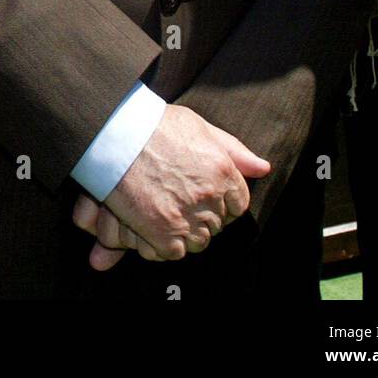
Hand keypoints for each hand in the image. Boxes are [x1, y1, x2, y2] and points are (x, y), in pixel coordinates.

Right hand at [71, 103, 270, 270]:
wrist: (115, 134)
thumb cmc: (154, 125)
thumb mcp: (199, 127)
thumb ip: (234, 150)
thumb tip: (263, 168)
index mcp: (222, 170)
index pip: (239, 203)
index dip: (223, 202)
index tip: (206, 197)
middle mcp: (210, 197)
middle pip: (217, 223)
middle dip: (202, 215)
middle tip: (178, 199)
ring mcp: (188, 218)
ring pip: (199, 240)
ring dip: (184, 230)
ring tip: (165, 209)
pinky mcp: (163, 235)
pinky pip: (174, 253)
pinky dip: (163, 243)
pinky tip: (152, 222)